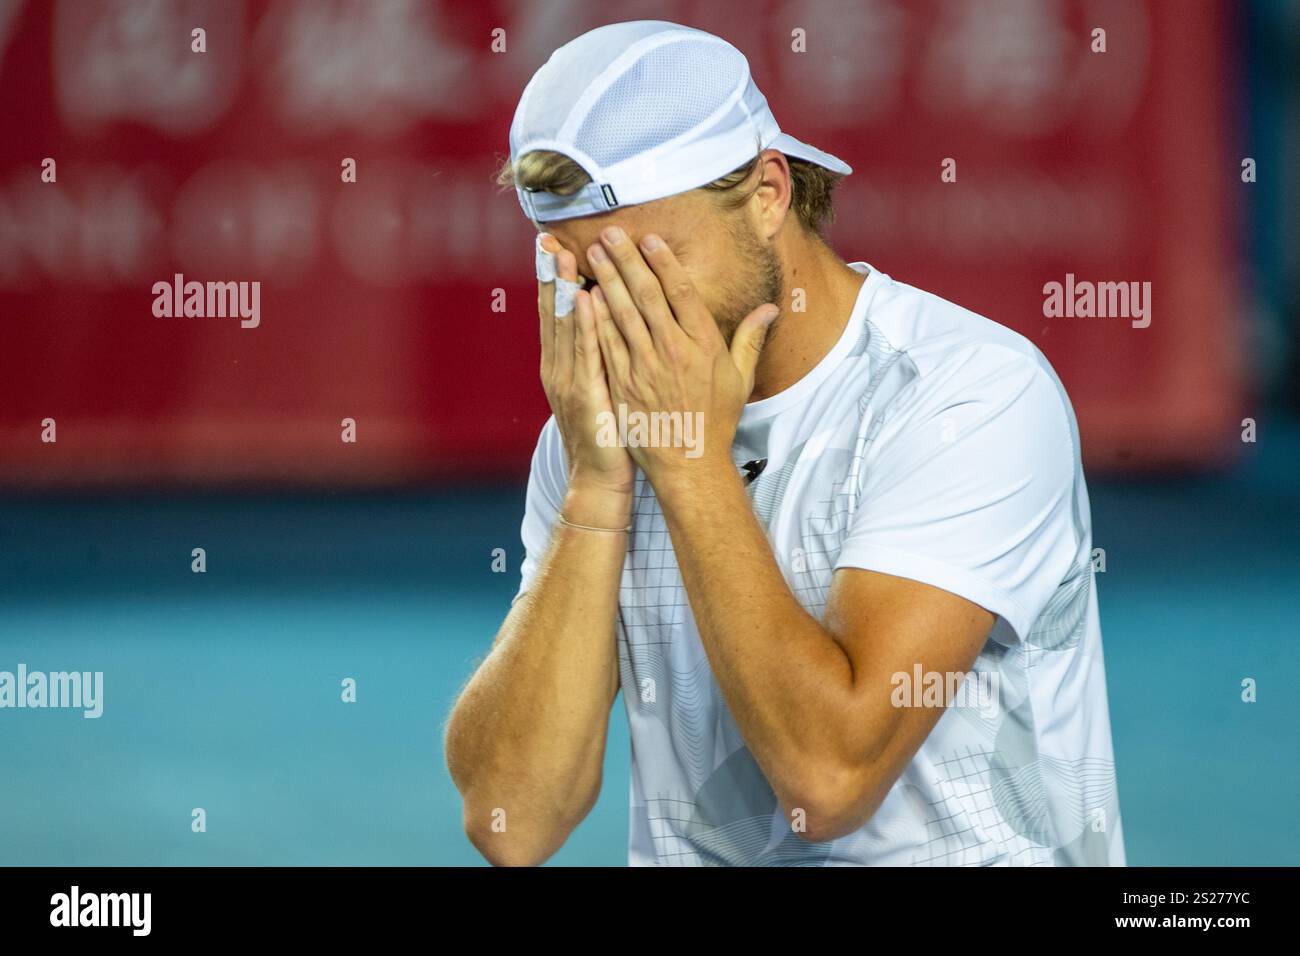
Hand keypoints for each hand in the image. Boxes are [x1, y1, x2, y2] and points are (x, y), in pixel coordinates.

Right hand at [537, 234, 634, 496]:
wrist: (599, 479)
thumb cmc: (608, 434)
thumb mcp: (599, 389)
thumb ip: (598, 357)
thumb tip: (607, 324)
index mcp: (563, 366)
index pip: (558, 314)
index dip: (554, 280)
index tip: (552, 245)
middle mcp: (558, 369)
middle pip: (553, 313)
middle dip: (550, 275)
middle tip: (547, 238)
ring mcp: (568, 381)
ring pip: (565, 326)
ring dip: (564, 289)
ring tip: (562, 255)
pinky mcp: (584, 393)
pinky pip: (586, 351)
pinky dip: (584, 322)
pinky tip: (586, 297)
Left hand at [584, 226, 777, 487]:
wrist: (689, 464)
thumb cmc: (715, 420)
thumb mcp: (740, 379)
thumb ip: (750, 339)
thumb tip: (770, 309)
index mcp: (704, 346)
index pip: (682, 293)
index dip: (664, 263)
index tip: (649, 239)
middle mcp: (673, 352)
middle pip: (647, 296)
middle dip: (626, 260)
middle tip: (610, 233)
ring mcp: (645, 369)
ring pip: (621, 314)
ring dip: (606, 280)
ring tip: (591, 254)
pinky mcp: (622, 384)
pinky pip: (606, 344)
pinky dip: (594, 318)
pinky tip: (584, 296)